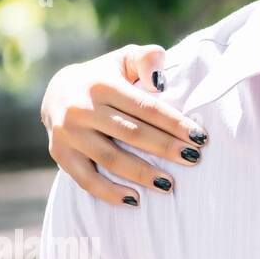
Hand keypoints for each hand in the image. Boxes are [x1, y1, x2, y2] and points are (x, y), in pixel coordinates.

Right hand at [41, 44, 207, 205]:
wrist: (58, 90)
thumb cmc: (107, 75)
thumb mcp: (125, 58)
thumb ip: (147, 60)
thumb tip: (160, 81)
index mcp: (102, 84)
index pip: (147, 108)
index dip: (175, 124)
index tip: (201, 138)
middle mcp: (82, 109)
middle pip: (132, 133)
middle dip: (166, 148)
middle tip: (194, 160)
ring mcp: (68, 133)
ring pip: (110, 158)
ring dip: (142, 174)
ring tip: (169, 185)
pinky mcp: (59, 153)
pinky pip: (85, 178)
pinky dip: (109, 192)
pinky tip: (135, 200)